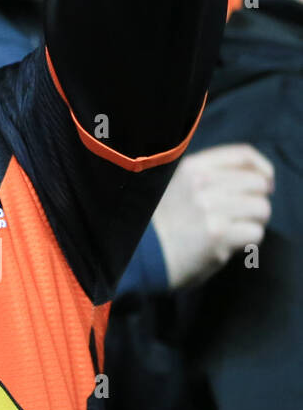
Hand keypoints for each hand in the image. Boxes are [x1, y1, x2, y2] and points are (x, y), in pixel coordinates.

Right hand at [151, 143, 273, 287]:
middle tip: (243, 214)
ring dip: (253, 221)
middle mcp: (202, 183)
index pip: (242, 155)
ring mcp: (211, 208)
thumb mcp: (178, 185)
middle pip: (258, 183)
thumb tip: (259, 177)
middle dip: (257, 199)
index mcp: (192, 167)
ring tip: (234, 229)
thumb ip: (210, 176)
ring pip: (261, 208)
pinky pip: (255, 233)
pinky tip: (228, 243)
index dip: (263, 168)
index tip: (266, 181)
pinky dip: (247, 240)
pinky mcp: (218, 234)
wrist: (142, 253)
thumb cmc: (163, 222)